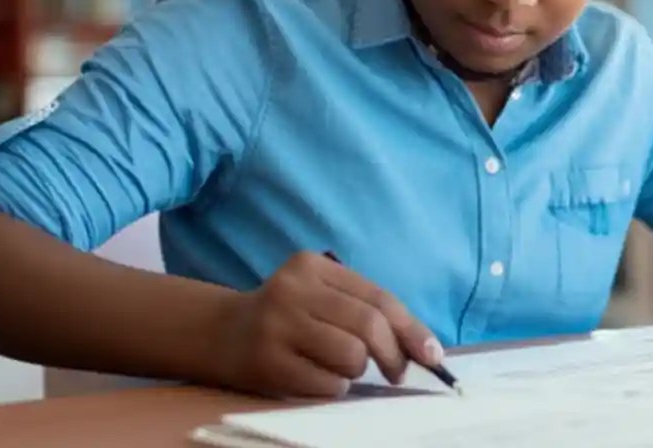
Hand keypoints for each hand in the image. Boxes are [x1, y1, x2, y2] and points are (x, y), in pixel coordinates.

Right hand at [215, 251, 443, 397]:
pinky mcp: (267, 362)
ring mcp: (277, 325)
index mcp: (312, 266)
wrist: (219, 334)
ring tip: (340, 368)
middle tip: (396, 373)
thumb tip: (424, 348)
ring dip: (357, 371)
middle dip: (393, 355)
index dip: (412, 329)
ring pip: (351, 355)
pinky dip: (334, 387)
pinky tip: (317, 377)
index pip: (378, 297)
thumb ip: (365, 310)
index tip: (433, 356)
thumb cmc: (287, 317)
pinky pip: (327, 383)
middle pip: (368, 325)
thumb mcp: (321, 297)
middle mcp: (293, 289)